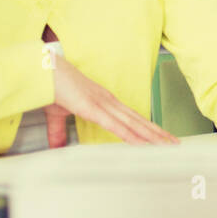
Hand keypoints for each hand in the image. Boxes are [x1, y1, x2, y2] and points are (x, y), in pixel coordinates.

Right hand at [48, 57, 178, 145]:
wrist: (42, 71)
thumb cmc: (51, 87)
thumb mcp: (58, 114)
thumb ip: (59, 132)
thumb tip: (58, 146)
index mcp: (104, 102)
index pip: (131, 118)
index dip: (147, 128)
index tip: (161, 136)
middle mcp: (109, 102)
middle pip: (138, 121)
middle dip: (157, 133)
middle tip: (175, 143)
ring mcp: (103, 104)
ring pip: (133, 124)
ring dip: (151, 136)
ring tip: (167, 145)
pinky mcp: (93, 108)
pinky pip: (116, 125)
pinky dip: (131, 135)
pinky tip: (143, 143)